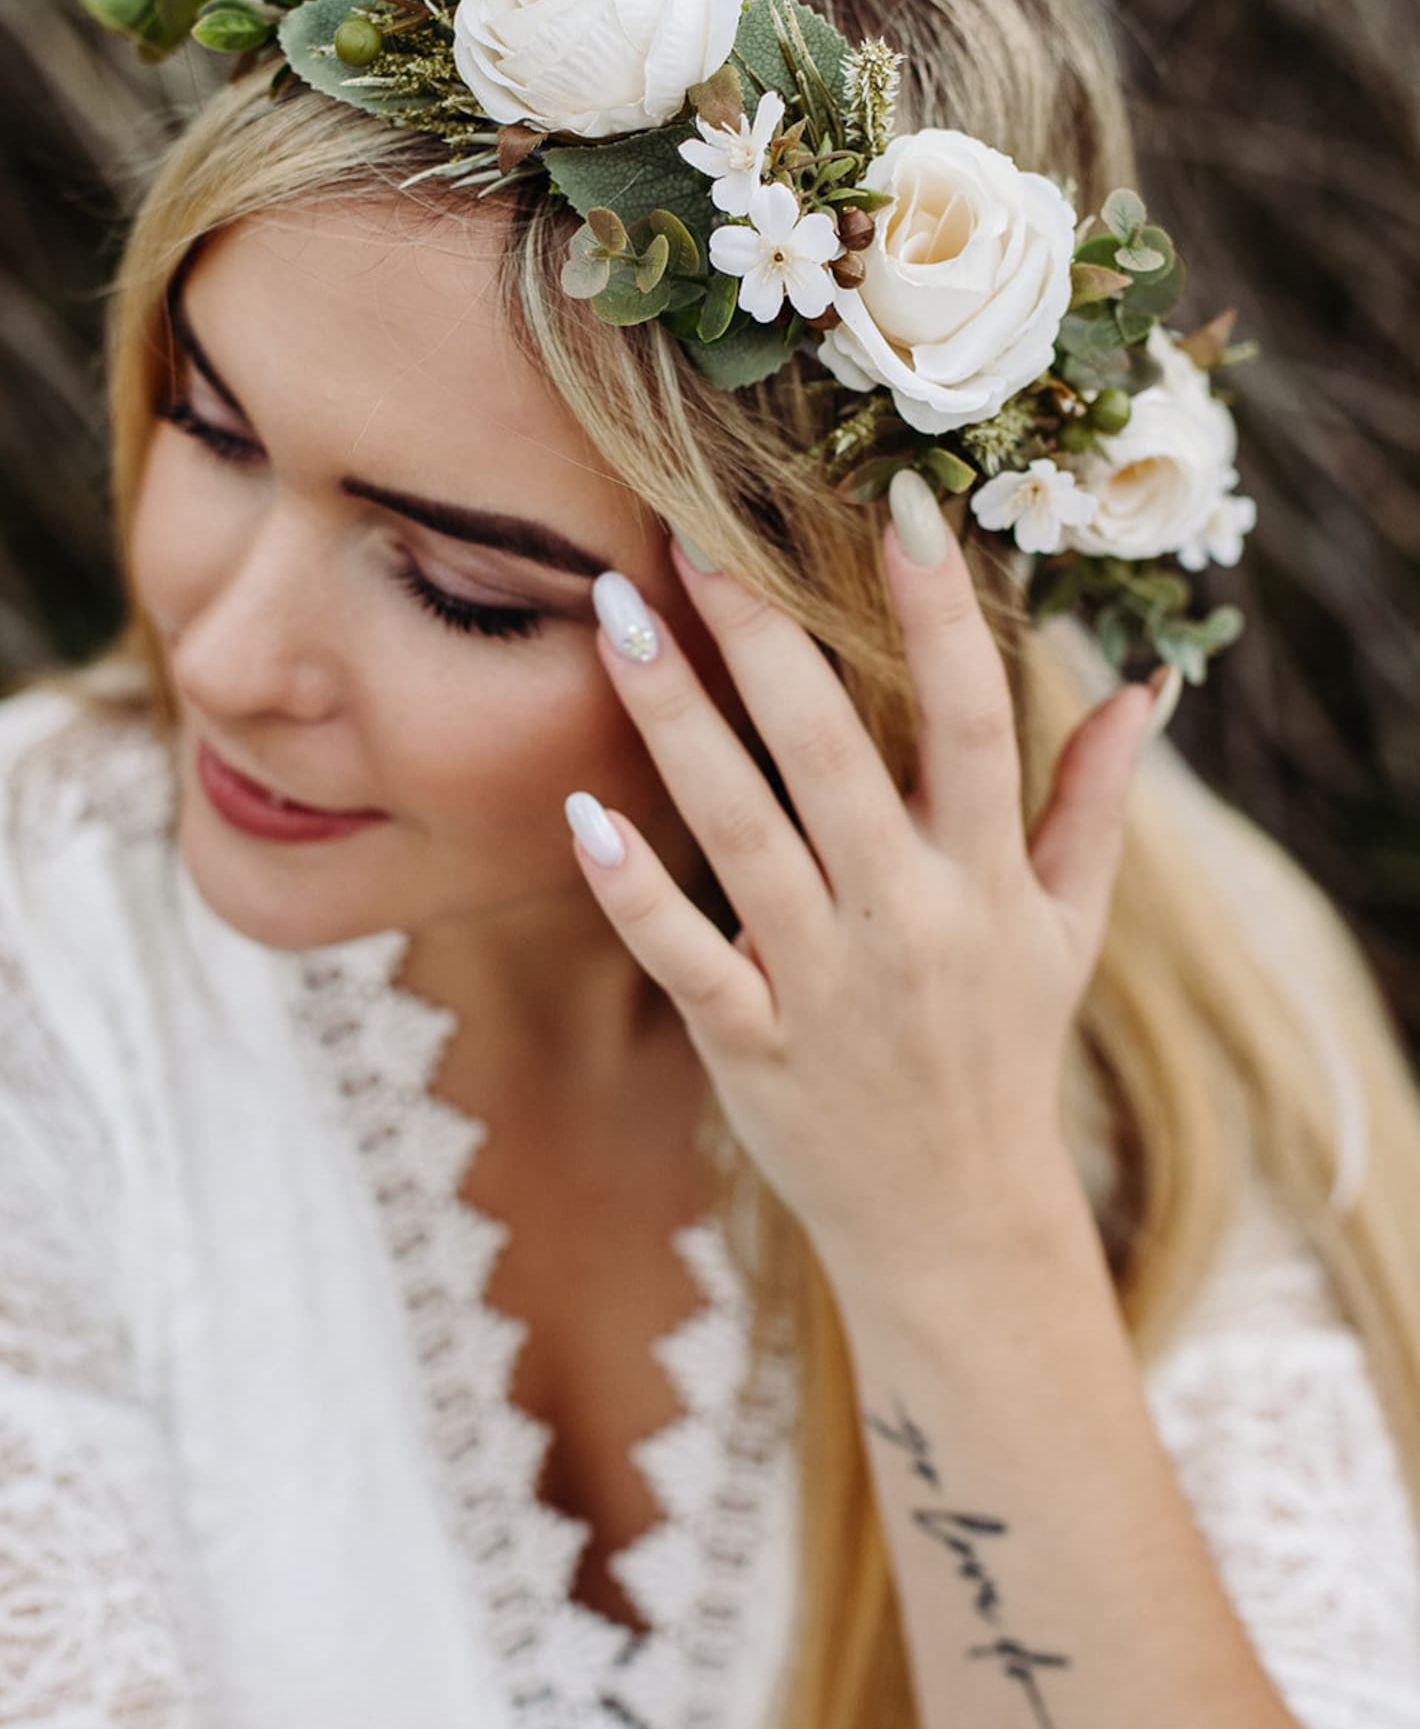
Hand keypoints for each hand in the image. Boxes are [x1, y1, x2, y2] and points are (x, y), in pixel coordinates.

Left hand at [565, 477, 1167, 1291]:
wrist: (958, 1226)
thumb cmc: (1004, 1050)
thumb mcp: (1069, 931)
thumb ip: (1094, 804)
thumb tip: (1145, 687)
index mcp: (989, 878)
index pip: (974, 719)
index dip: (940, 611)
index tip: (900, 503)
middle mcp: (910, 920)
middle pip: (832, 755)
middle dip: (763, 639)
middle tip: (693, 535)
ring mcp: (826, 985)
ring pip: (741, 833)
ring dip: (675, 723)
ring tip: (615, 621)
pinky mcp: (752, 1048)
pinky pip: (686, 959)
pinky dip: (635, 892)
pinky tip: (582, 812)